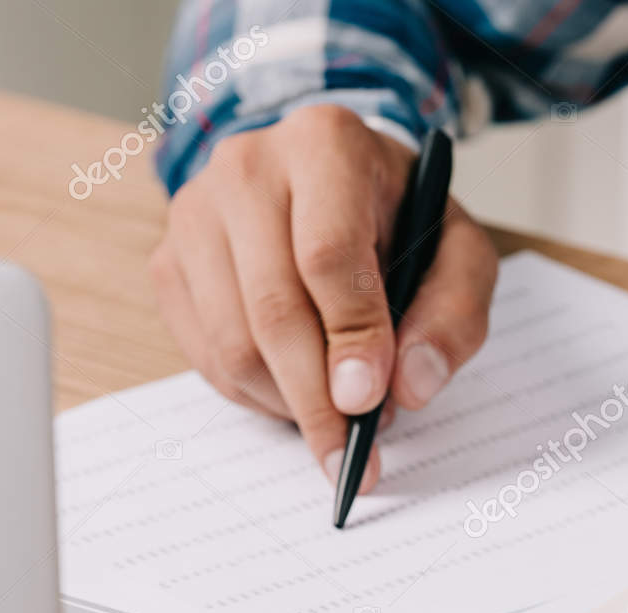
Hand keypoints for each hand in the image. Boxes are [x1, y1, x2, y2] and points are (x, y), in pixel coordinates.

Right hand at [149, 105, 497, 489]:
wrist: (331, 182)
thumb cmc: (398, 219)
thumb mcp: (457, 252)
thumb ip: (453, 314)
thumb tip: (409, 386)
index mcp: (325, 144)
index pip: (328, 256)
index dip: (351, 338)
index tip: (369, 403)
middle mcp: (247, 167)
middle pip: (273, 309)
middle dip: (316, 398)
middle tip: (350, 452)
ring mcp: (196, 212)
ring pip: (233, 343)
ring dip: (287, 403)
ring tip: (335, 416)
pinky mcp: (170, 260)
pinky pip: (205, 356)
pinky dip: (255, 395)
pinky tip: (294, 393)